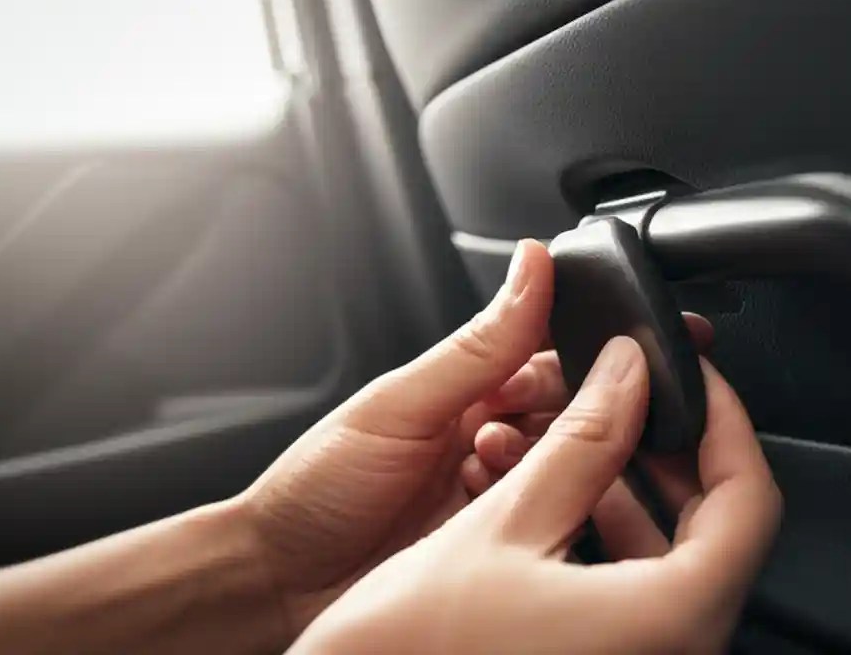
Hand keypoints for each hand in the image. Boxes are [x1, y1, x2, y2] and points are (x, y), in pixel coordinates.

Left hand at [232, 240, 555, 632]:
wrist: (279, 587)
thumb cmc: (318, 489)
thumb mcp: (403, 406)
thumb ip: (480, 344)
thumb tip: (533, 263)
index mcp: (469, 392)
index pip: (552, 358)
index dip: (564, 365)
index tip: (538, 383)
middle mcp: (490, 442)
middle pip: (571, 419)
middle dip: (550, 426)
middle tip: (495, 438)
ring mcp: (498, 501)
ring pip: (570, 476)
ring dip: (533, 475)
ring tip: (474, 477)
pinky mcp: (503, 552)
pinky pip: (552, 530)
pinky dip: (533, 522)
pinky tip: (492, 524)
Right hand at [289, 336, 782, 653]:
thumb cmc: (412, 654)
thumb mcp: (503, 524)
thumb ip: (583, 439)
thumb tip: (627, 373)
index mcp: (669, 619)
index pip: (750, 500)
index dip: (726, 421)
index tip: (694, 379)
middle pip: (722, 532)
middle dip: (681, 453)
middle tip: (642, 396)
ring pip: (682, 566)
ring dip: (646, 495)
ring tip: (595, 439)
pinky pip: (647, 601)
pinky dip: (622, 546)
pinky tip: (574, 506)